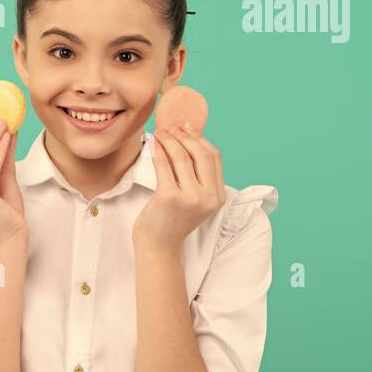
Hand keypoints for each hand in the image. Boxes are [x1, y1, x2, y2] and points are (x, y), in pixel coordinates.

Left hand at [133, 123, 225, 251]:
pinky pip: (164, 166)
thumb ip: (197, 177)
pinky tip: (153, 145)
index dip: (200, 139)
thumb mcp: (194, 199)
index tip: (187, 127)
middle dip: (185, 136)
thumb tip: (188, 140)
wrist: (158, 244)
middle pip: (201, 154)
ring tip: (160, 133)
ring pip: (182, 157)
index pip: (214, 158)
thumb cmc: (172, 219)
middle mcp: (208, 197)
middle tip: (171, 127)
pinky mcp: (170, 198)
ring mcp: (191, 198)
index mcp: (218, 196)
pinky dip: (158, 151)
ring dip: (169, 140)